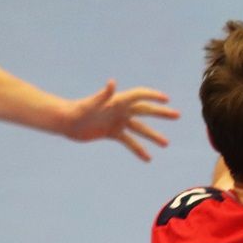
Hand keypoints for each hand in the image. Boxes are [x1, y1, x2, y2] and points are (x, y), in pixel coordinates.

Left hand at [49, 80, 177, 161]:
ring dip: (153, 135)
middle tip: (177, 115)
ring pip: (139, 129)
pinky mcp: (112, 133)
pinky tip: (148, 159)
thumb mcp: (91, 104)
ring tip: (166, 144)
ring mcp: (117, 122)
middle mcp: (120, 110)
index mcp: (117, 101)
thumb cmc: (77, 110)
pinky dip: (138, 150)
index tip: (167, 99)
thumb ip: (103, 94)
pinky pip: (129, 141)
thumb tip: (112, 83)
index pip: (139, 95)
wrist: (66, 122)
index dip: (153, 95)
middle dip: (161, 113)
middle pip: (145, 110)